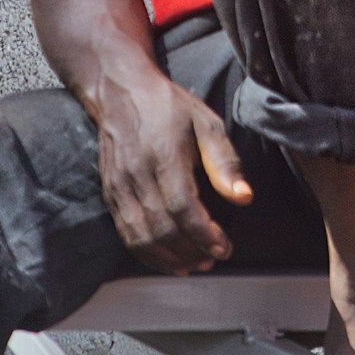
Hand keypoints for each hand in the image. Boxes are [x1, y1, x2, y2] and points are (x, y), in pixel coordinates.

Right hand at [88, 63, 257, 271]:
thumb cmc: (166, 106)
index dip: (204, 235)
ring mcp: (119, 186)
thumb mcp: (206, 122)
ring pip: (141, 237)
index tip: (224, 246)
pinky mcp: (110, 193)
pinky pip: (125, 233)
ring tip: (193, 263)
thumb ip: (225, 161)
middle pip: (163, 228)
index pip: (183, 208)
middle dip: (191, 251)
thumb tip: (243, 197)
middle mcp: (137, 174)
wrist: (120, 91)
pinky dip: (146, 253)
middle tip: (213, 258)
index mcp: (164, 156)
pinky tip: (166, 258)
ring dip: (169, 258)